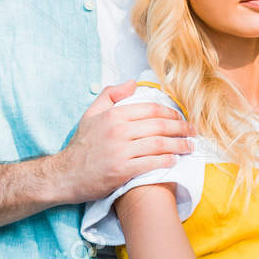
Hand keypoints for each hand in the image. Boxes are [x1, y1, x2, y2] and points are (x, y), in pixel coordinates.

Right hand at [52, 80, 194, 202]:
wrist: (64, 175)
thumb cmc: (81, 145)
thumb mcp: (91, 114)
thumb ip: (111, 95)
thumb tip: (133, 83)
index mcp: (114, 115)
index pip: (151, 109)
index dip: (172, 113)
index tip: (181, 118)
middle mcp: (119, 131)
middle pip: (160, 126)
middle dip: (181, 128)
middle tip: (193, 132)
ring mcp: (121, 151)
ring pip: (159, 145)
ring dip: (179, 145)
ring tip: (189, 147)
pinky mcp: (122, 171)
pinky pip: (151, 163)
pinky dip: (166, 161)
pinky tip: (174, 161)